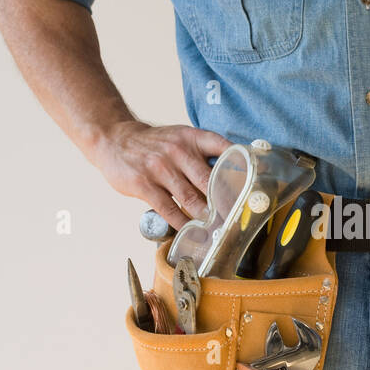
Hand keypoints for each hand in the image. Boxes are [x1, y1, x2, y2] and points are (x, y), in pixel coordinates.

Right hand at [91, 119, 231, 229]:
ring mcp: (160, 168)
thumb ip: (202, 154)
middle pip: (211, 181)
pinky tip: (192, 232)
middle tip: (241, 218)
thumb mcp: (179, 138)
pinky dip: (182, 224)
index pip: (224, 149)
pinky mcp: (144, 184)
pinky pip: (168, 209)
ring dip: (208, 218)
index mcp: (192, 137)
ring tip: (221, 230)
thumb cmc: (154, 144)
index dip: (241, 167)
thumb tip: (231, 177)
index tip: (255, 186)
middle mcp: (178, 151)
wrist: (114, 139)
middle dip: (227, 202)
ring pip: (192, 198)